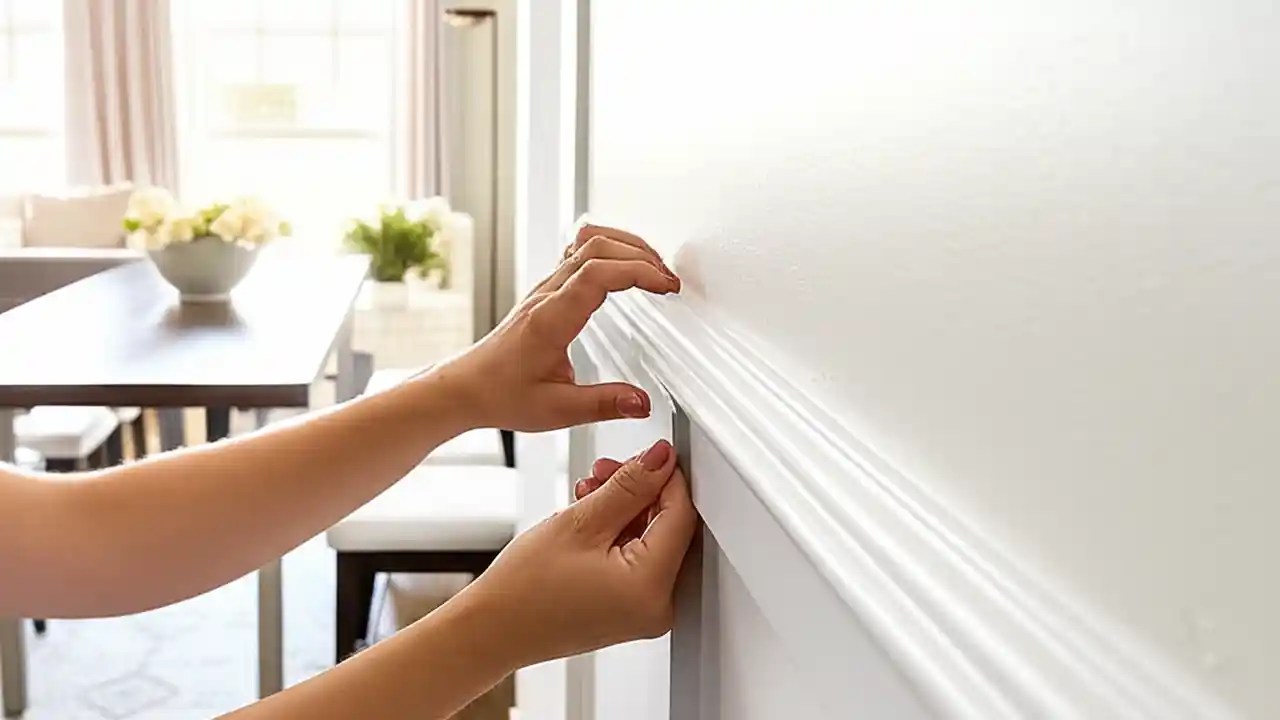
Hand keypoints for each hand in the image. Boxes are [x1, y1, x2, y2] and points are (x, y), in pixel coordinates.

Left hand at [441, 223, 679, 431]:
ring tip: (653, 267)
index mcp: (550, 319)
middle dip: (641, 255)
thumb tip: (642, 402)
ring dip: (625, 246)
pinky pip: (578, 253)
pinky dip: (609, 252)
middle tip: (668, 280)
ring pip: (586, 241)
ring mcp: (545, 289)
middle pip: (597, 246)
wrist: (465, 388)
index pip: (599, 273)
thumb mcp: (556, 411)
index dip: (639, 271)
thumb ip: (603, 405)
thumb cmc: (501, 396)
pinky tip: (624, 269)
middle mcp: (546, 296)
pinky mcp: (546, 292)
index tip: (666, 286)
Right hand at [461, 439, 696, 665]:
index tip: (654, 453)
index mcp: (650, 589)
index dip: (668, 476)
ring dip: (628, 509)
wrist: (492, 630)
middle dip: (643, 491)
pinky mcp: (629, 610)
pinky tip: (594, 516)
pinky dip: (621, 533)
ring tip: (592, 491)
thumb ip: (629, 486)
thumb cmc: (523, 591)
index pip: (681, 516)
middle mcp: (657, 608)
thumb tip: (659, 460)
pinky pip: (639, 561)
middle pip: (669, 529)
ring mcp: (643, 612)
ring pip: (653, 541)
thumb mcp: (581, 523)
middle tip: (611, 469)